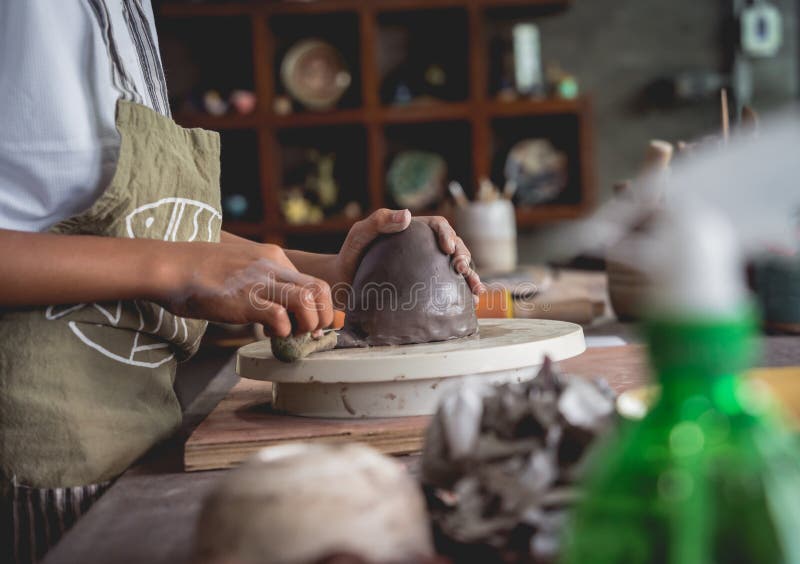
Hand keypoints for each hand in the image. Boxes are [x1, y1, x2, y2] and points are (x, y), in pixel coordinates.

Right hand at [159, 242, 333, 336]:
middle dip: (322, 317)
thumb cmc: (200, 273)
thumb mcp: (242, 268)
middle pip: (321, 290)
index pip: (314, 282)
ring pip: (306, 302)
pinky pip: (279, 318)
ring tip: (289, 334)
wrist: (170, 266)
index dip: (317, 308)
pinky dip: (280, 332)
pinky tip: (266, 334)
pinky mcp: (245, 299)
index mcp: (274, 257)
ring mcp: (259, 282)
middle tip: (307, 332)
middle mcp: (273, 266)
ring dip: (305, 325)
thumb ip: (263, 283)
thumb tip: (281, 311)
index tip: (307, 324)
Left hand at [336, 208, 483, 294]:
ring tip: (476, 290)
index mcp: (414, 231)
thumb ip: (379, 221)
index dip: (448, 234)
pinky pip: (448, 289)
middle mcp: (425, 248)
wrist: (344, 283)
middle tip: (463, 269)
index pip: (438, 226)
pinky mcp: (427, 288)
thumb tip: (407, 215)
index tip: (448, 248)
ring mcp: (427, 268)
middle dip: (464, 256)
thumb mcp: (360, 234)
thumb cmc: (351, 255)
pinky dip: (462, 295)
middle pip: (454, 247)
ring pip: (456, 269)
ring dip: (471, 277)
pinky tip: (470, 304)